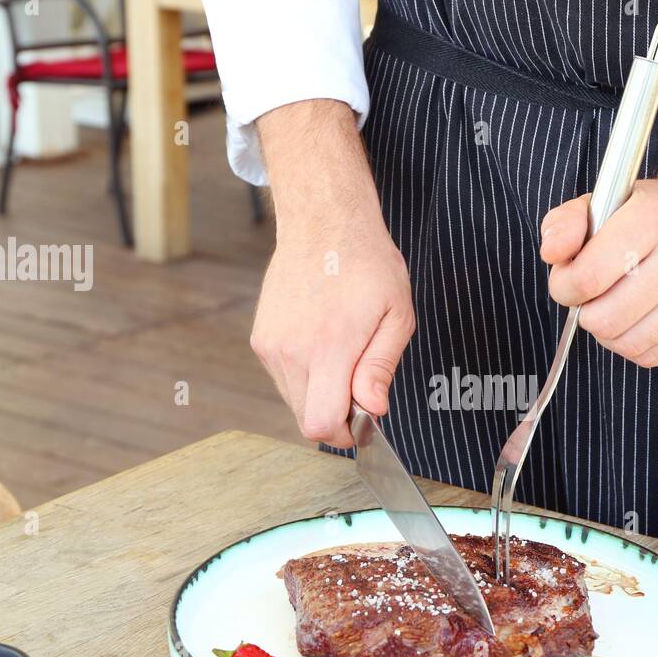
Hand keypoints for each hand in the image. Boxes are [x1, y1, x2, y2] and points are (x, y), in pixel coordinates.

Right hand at [251, 220, 413, 448]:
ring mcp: (270, 345)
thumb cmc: (367, 264)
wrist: (324, 223)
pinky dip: (305, 375)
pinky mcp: (261, 339)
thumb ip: (381, 367)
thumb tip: (373, 409)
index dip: (345, 433)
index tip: (365, 417)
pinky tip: (323, 342)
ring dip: (321, 393)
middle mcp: (291, 351)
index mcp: (328, 348)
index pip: (320, 423)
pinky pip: (284, 379)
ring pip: (294, 400)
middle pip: (306, 419)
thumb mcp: (396, 315)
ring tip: (343, 353)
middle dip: (336, 414)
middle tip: (361, 381)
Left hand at [541, 177, 657, 367]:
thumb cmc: (656, 211)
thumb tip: (552, 254)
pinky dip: (633, 344)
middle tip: (593, 295)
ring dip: (608, 331)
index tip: (567, 278)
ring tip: (614, 305)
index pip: (588, 277)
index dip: (564, 286)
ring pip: (627, 344)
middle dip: (586, 312)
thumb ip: (565, 222)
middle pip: (605, 319)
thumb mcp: (606, 198)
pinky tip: (637, 319)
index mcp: (652, 219)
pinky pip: (652, 356)